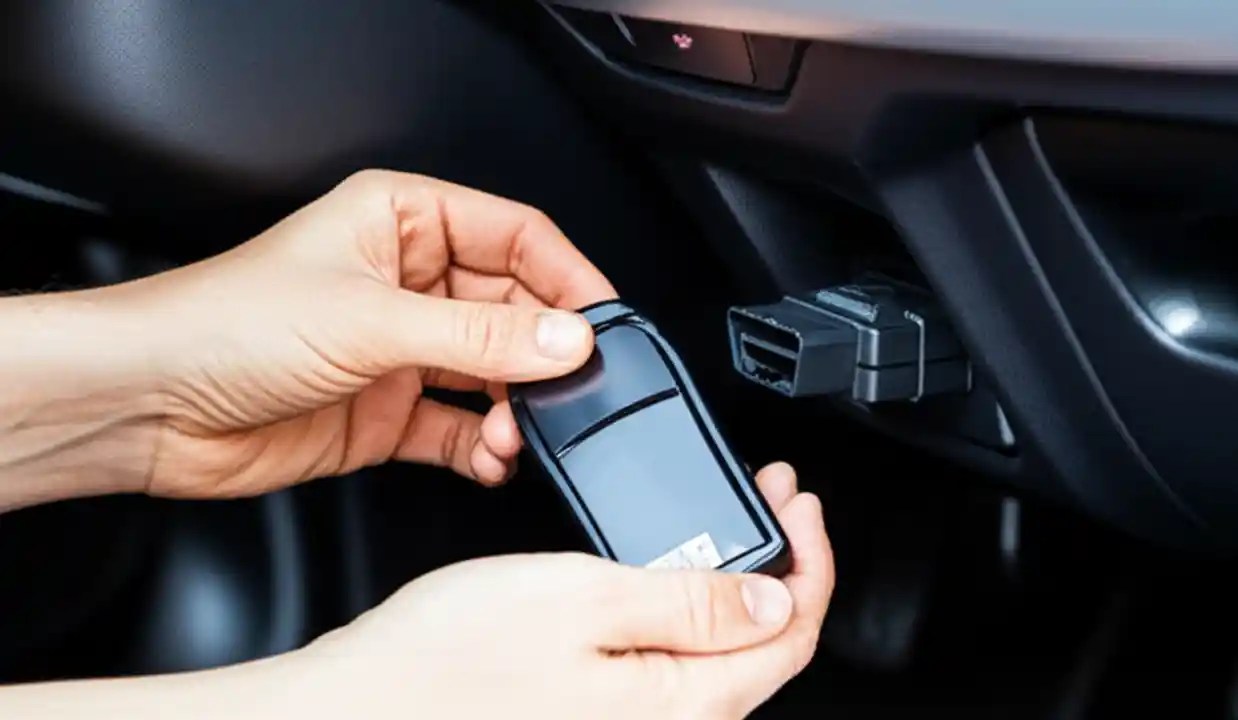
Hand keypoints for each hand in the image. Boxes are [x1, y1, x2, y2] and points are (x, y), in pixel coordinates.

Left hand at [124, 170, 615, 497]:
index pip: (515, 236)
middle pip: (512, 309)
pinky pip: (459, 427)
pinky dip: (483, 447)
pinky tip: (490, 458)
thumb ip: (479, 335)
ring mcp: (399, 349)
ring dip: (516, 407)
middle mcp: (406, 281)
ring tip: (518, 432)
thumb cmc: (225, 325)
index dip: (566, 277)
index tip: (605, 321)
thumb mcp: (371, 320)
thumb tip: (567, 338)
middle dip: (542, 354)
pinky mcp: (387, 411)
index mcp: (402, 221)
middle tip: (568, 388)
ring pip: (492, 374)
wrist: (148, 406)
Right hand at [277, 463, 833, 719]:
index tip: (800, 501)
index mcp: (679, 703)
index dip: (813, 561)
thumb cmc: (447, 661)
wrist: (363, 706)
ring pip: (722, 653)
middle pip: (766, 647)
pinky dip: (693, 605)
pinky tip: (672, 571)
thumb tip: (777, 599)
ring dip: (742, 581)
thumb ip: (691, 602)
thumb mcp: (583, 599)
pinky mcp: (598, 710)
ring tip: (736, 521)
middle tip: (778, 498)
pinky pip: (676, 661)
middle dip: (785, 564)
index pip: (793, 636)